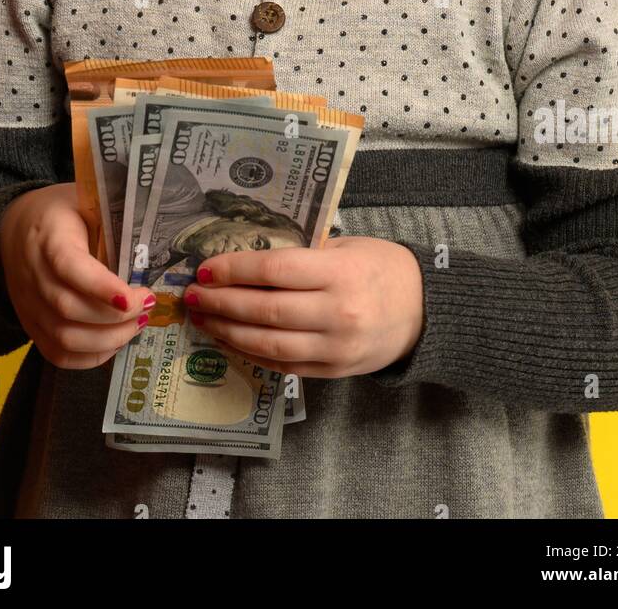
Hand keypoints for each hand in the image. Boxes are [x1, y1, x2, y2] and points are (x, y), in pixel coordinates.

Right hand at [0, 183, 155, 369]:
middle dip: (116, 317)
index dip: (102, 287)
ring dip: (109, 339)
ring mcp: (28, 305)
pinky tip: (116, 341)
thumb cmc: (62, 213)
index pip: (69, 267)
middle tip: (147, 305)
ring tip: (137, 323)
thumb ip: (112, 221)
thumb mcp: (85, 202)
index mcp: (48, 236)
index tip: (134, 296)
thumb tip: (155, 249)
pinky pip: (57, 355)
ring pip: (65, 338)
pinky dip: (91, 356)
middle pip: (69, 309)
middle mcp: (32, 275)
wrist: (13, 228)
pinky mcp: (30, 326)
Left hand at [182, 235, 424, 377]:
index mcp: (340, 273)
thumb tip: (246, 257)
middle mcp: (336, 313)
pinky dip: (251, 352)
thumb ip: (303, 253)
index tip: (206, 268)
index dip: (234, 270)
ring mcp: (334, 348)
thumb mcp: (346, 246)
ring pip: (267, 344)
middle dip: (221, 302)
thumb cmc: (381, 267)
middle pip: (264, 310)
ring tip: (203, 318)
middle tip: (192, 295)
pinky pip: (282, 364)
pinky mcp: (332, 371)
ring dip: (227, 331)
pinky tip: (230, 339)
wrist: (424, 310)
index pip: (274, 271)